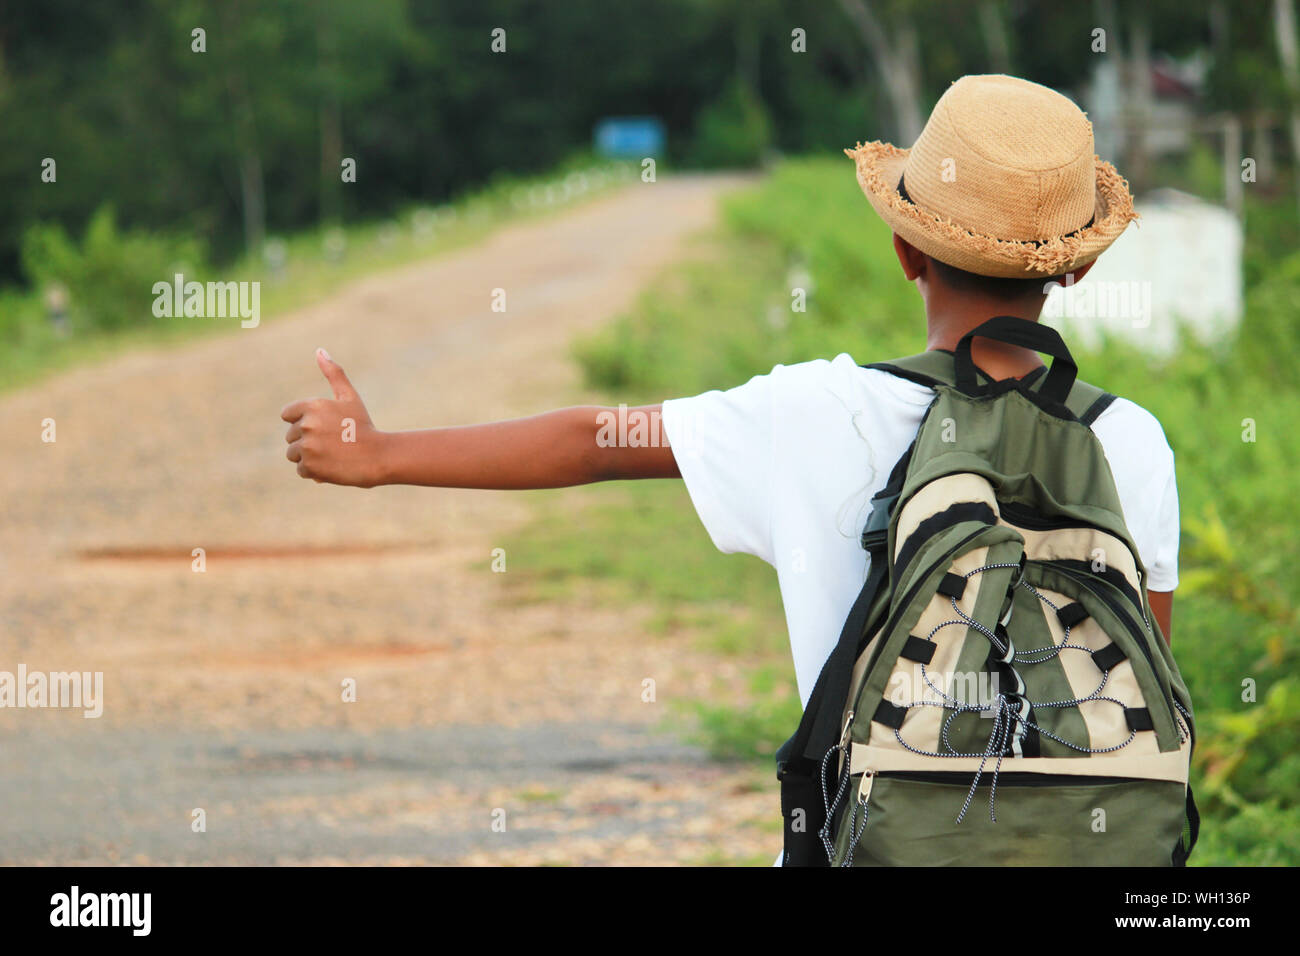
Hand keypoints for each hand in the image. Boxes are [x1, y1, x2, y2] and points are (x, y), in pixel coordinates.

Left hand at [280, 349, 385, 486]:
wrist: (378, 456)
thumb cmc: (363, 426)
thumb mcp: (349, 397)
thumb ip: (334, 373)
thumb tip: (319, 351)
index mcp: (312, 405)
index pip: (287, 415)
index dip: (304, 421)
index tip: (323, 427)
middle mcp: (307, 425)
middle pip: (291, 436)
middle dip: (308, 441)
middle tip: (333, 443)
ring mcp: (307, 447)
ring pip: (293, 454)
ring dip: (309, 457)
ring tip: (332, 455)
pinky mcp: (310, 467)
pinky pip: (301, 470)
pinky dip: (315, 472)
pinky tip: (332, 466)